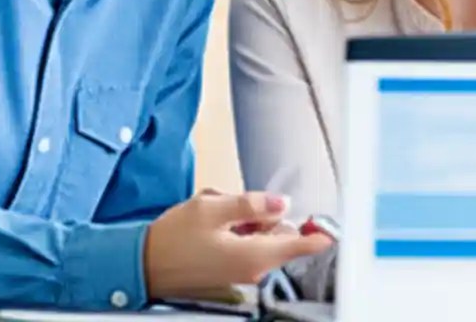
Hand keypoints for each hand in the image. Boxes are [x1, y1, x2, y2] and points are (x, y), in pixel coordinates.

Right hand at [143, 190, 333, 299]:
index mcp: (254, 255)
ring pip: (261, 235)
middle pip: (280, 233)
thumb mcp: (211, 210)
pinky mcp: (232, 271)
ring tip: (215, 217)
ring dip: (245, 221)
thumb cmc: (173, 239)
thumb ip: (251, 204)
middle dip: (264, 215)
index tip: (333, 225)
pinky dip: (234, 231)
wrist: (142, 265)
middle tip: (235, 208)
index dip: (319, 232)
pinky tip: (211, 227)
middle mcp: (254, 269)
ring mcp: (243, 272)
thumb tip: (282, 202)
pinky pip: (246, 244)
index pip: (301, 245)